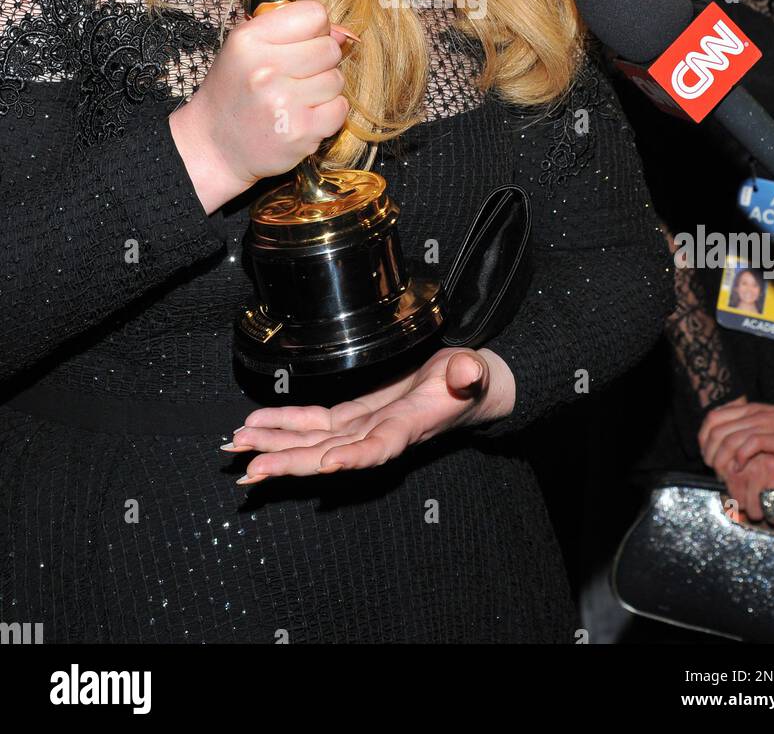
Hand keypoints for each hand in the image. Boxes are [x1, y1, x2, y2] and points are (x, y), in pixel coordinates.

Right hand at [169, 0, 352, 213]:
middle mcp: (265, 68)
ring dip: (324, 90)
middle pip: (330, 48)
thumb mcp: (247, 48)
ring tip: (295, 99)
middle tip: (295, 78)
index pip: (314, 14)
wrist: (214, 146)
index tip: (300, 46)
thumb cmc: (235, 92)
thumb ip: (292, 31)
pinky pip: (340, 109)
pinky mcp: (300, 131)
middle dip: (321, 62)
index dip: (315, 30)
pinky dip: (328, 114)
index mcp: (249, 39)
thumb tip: (342, 32)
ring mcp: (283, 102)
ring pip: (337, 80)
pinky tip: (303, 117)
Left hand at [222, 346, 516, 480]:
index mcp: (408, 427)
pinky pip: (312, 424)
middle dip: (291, 461)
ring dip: (275, 445)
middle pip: (330, 454)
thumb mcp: (472, 371)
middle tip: (254, 468)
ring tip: (238, 447)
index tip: (326, 465)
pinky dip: (284, 423)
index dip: (353, 457)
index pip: (379, 446)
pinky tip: (255, 426)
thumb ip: (470, 372)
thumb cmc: (467, 380)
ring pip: (312, 442)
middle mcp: (378, 435)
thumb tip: (469, 368)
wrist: (461, 386)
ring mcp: (360, 428)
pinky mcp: (351, 416)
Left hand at [699, 398, 773, 475]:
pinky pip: (749, 445)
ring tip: (724, 474)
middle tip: (714, 469)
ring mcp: (763, 425)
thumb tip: (728, 441)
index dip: (703, 437)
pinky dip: (739, 458)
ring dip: (721, 460)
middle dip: (709, 453)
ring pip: (728, 440)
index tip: (707, 455)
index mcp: (748, 409)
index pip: (713, 418)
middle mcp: (751, 415)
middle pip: (715, 431)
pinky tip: (740, 469)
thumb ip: (748, 425)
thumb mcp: (766, 420)